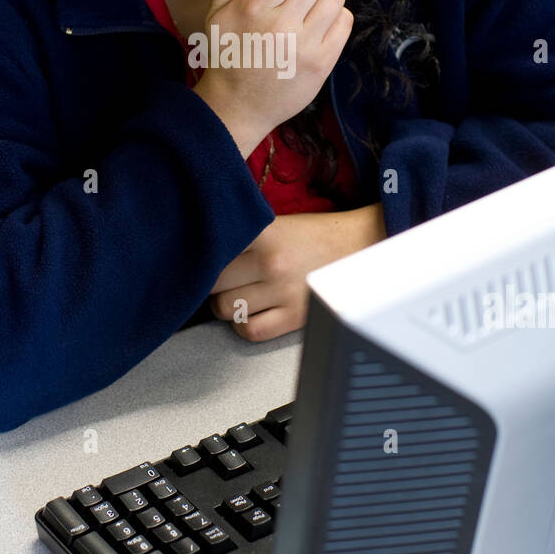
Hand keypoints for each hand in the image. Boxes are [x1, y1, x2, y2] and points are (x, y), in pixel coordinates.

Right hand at [194, 0, 353, 158]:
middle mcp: (282, 25)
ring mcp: (306, 46)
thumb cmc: (228, 53)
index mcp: (255, 8)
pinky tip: (315, 26)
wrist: (237, 106)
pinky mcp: (323, 63)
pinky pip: (345, 21)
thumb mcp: (217, 15)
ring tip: (305, 9)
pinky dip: (335, 17)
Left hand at [208, 204, 385, 341]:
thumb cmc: (315, 235)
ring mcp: (283, 292)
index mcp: (264, 233)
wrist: (361, 246)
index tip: (193, 257)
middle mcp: (272, 262)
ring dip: (225, 303)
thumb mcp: (275, 223)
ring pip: (225, 308)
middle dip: (210, 280)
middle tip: (221, 276)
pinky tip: (251, 312)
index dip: (200, 254)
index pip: (212, 248)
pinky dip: (243, 325)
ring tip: (237, 293)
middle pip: (211, 281)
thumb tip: (202, 249)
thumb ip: (242, 235)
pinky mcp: (294, 317)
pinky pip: (250, 331)